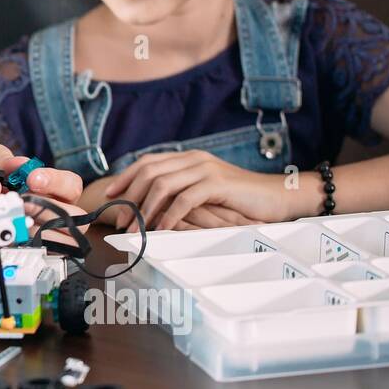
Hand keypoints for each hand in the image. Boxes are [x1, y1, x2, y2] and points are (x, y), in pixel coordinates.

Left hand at [0, 145, 84, 264]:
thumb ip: (0, 157)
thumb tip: (18, 163)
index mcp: (49, 188)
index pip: (71, 185)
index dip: (56, 182)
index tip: (31, 180)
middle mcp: (54, 212)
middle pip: (76, 214)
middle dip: (50, 209)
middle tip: (22, 205)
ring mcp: (47, 236)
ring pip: (67, 239)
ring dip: (44, 231)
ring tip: (16, 223)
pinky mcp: (34, 255)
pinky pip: (46, 257)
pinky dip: (32, 249)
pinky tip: (13, 240)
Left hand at [103, 150, 299, 229]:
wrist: (278, 197)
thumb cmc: (240, 200)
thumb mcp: (205, 193)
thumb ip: (181, 193)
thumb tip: (150, 207)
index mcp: (188, 158)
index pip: (147, 162)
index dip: (125, 177)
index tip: (109, 195)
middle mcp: (193, 159)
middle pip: (149, 171)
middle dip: (130, 196)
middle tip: (119, 219)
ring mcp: (205, 169)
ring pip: (162, 184)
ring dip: (145, 208)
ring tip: (136, 228)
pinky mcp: (217, 183)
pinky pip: (184, 199)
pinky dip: (169, 216)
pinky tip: (161, 230)